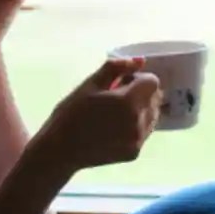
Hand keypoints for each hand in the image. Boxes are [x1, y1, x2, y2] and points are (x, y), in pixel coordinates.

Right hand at [39, 58, 162, 173]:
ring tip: (115, 114)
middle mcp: (139, 121)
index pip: (152, 81)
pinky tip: (114, 128)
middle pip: (155, 98)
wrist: (59, 151)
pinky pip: (144, 132)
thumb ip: (116, 68)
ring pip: (152, 115)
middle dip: (140, 93)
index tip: (119, 83)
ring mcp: (138, 139)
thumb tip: (140, 60)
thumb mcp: (90, 84)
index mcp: (129, 101)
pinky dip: (136, 126)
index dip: (137, 78)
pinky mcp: (134, 153)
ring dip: (140, 109)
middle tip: (115, 98)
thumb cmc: (71, 113)